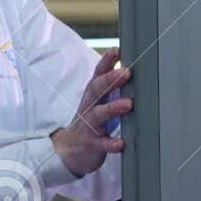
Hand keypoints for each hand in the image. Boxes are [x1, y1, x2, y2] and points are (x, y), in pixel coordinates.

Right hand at [51, 47, 131, 177]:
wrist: (69, 150)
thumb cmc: (90, 121)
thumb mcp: (98, 101)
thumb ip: (111, 86)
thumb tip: (131, 67)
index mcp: (93, 95)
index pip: (98, 74)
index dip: (107, 62)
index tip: (117, 50)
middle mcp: (90, 107)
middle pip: (97, 90)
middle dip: (110, 80)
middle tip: (126, 72)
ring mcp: (89, 126)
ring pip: (99, 115)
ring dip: (112, 108)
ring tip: (128, 104)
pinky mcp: (91, 144)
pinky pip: (101, 144)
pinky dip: (111, 143)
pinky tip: (121, 143)